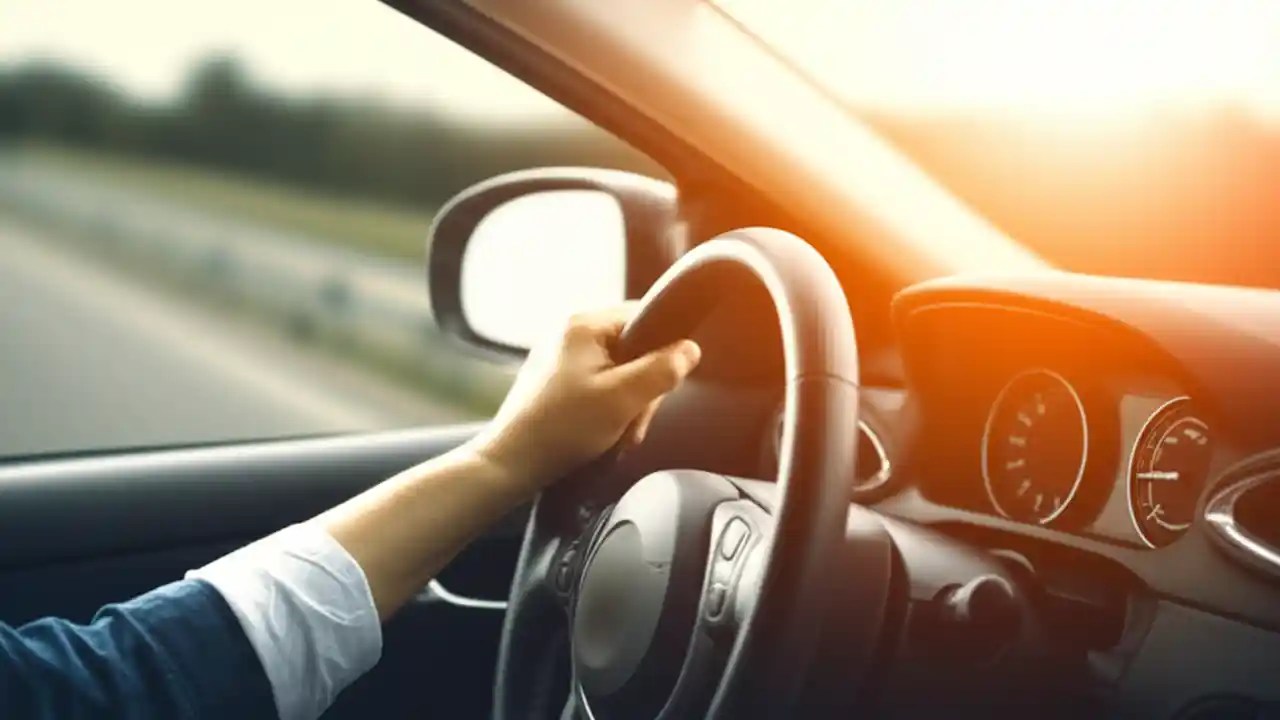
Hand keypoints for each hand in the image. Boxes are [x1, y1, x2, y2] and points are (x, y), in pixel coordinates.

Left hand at [467, 303, 701, 490]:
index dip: (662, 350)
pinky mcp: (555, 382)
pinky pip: (598, 387)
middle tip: (633, 422)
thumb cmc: (562, 428)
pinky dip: (608, 411)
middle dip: (641, 389)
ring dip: (627, 406)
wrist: (511, 464)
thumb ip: (662, 371)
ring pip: (618, 373)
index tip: (662, 384)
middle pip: (633, 349)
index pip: (644, 316)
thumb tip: (690, 350)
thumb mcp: (623, 399)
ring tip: (617, 435)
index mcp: (583, 324)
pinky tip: (603, 436)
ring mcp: (560, 358)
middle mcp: (569, 333)